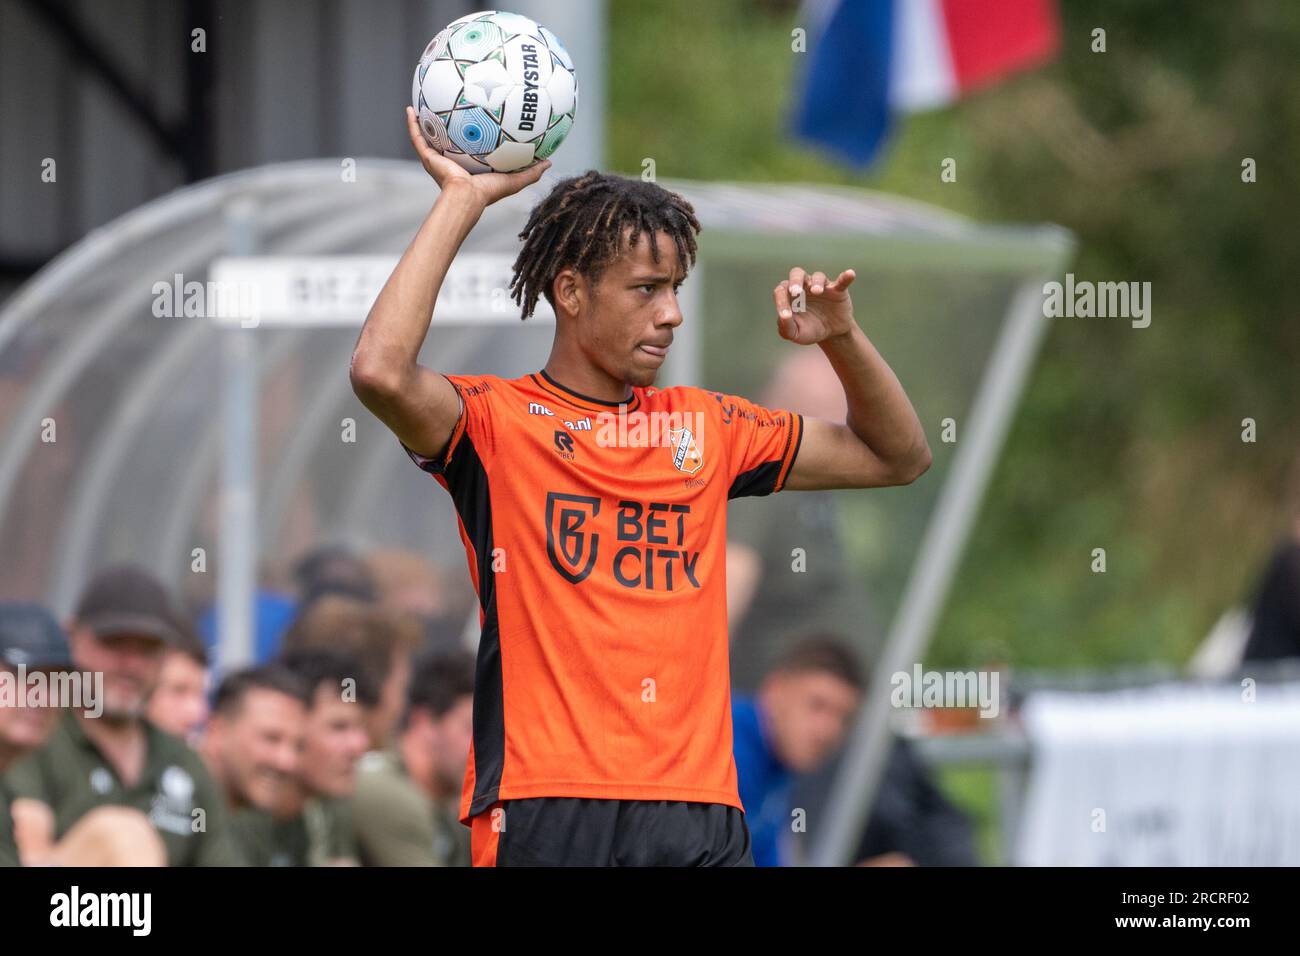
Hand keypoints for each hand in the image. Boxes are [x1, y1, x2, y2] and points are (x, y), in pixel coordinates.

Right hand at [406, 106, 549, 207]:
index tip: (477, 118)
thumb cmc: (488, 192)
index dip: (472, 135)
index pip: (470, 148)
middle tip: (449, 105)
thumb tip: (550, 162)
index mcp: (469, 166)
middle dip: (446, 124)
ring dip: (424, 121)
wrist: (466, 197)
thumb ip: (531, 172)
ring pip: (428, 135)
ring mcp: (437, 158)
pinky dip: (412, 124)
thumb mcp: (514, 179)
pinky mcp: (427, 157)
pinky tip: (410, 109)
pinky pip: (417, 136)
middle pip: (447, 138)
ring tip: (422, 102)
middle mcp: (450, 161)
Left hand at [773, 266, 856, 344]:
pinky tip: (850, 274)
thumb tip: (783, 316)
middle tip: (795, 292)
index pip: (781, 290)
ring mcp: (822, 286)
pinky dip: (846, 277)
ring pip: (818, 276)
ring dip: (816, 283)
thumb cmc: (810, 330)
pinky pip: (842, 281)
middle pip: (797, 273)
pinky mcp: (838, 290)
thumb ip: (785, 327)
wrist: (832, 334)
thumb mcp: (796, 334)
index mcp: (790, 295)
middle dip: (795, 281)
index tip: (786, 315)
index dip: (781, 301)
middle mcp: (804, 286)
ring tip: (817, 292)